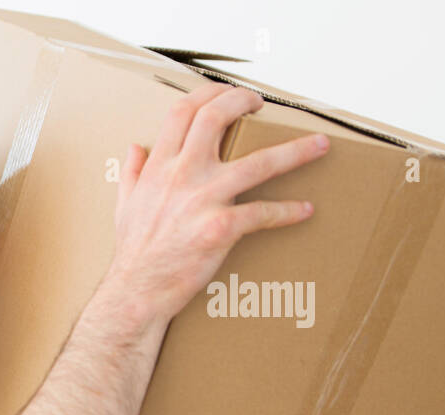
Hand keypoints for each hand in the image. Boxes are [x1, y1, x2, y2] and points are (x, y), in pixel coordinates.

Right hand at [105, 81, 329, 331]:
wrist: (136, 291)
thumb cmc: (133, 252)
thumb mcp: (124, 205)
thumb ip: (132, 174)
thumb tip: (133, 149)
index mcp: (159, 167)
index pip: (184, 110)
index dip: (211, 93)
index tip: (229, 96)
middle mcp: (181, 175)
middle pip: (217, 116)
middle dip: (245, 101)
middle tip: (263, 106)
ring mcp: (202, 200)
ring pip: (260, 163)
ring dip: (296, 151)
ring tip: (319, 145)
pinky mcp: (220, 228)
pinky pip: (264, 212)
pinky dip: (288, 211)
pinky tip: (304, 210)